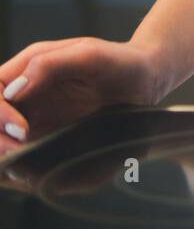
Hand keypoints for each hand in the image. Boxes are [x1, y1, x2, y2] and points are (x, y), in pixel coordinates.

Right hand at [0, 37, 157, 160]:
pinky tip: (40, 174)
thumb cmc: (118, 60)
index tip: (22, 129)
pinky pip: (26, 162)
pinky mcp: (48, 143)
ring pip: (4, 146)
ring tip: (26, 169)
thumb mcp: (88, 55)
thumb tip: (12, 91)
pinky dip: (26, 170)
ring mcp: (34, 122)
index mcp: (26, 71)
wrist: (145, 81)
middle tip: (19, 153)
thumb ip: (48, 66)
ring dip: (8, 159)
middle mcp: (24, 99)